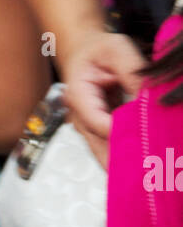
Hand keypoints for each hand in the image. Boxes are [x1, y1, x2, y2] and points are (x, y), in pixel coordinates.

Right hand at [63, 30, 146, 169]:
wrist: (83, 52)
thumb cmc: (98, 49)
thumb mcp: (116, 49)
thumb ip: (131, 69)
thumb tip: (147, 95)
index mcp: (78, 96)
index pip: (99, 122)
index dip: (120, 132)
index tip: (145, 140)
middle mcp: (78, 117)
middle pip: (98, 146)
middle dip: (119, 162)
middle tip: (142, 177)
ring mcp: (85, 127)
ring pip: (102, 152)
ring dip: (121, 163)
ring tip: (143, 177)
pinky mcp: (95, 131)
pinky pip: (108, 147)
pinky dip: (123, 155)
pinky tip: (139, 165)